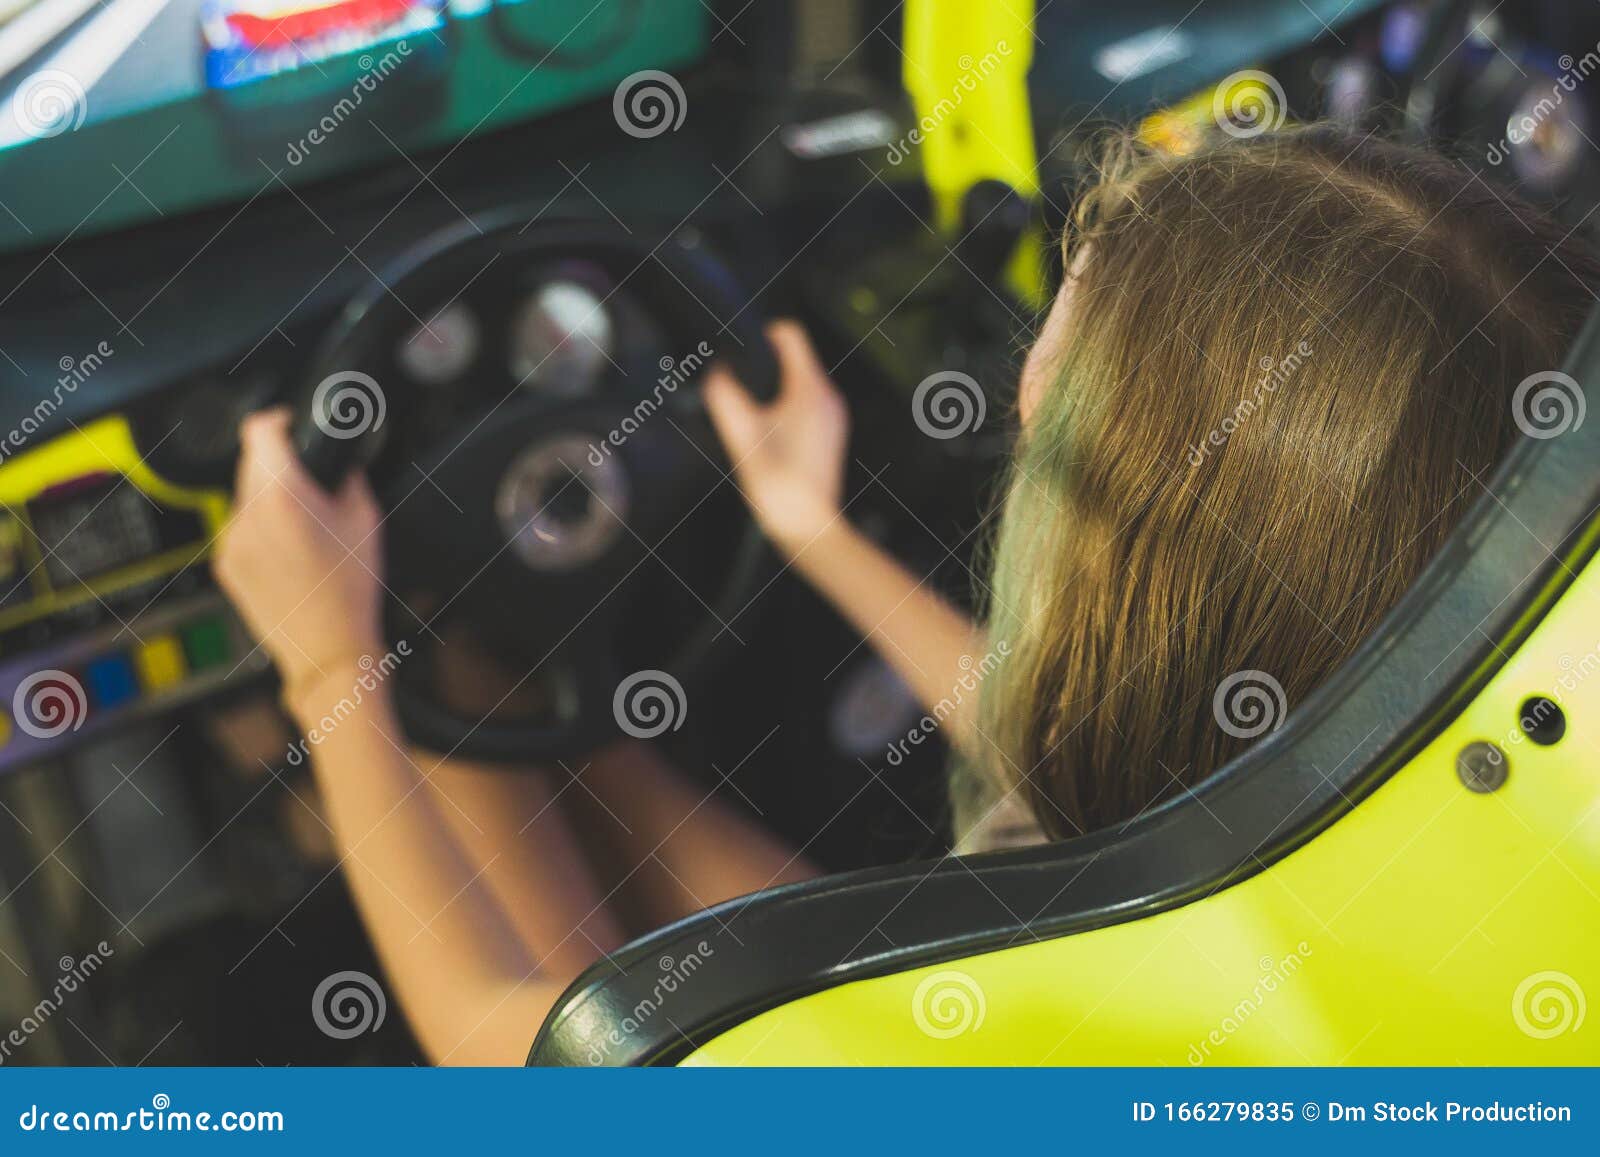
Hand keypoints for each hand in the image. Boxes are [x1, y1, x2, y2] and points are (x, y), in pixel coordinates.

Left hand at [214, 409, 384, 719]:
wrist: (326, 647)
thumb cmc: (349, 591)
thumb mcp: (367, 520)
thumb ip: (346, 478)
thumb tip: (334, 459)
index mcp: (284, 496)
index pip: (259, 430)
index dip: (277, 419)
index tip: (288, 424)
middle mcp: (249, 514)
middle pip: (251, 462)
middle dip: (278, 464)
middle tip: (310, 485)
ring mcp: (232, 540)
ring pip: (244, 496)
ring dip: (269, 499)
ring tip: (303, 529)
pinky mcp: (225, 563)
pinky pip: (240, 528)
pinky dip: (260, 530)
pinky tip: (289, 554)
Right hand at [704, 321, 848, 555]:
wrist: (807, 527)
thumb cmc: (779, 487)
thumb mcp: (740, 434)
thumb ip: (724, 395)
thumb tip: (716, 372)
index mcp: (810, 389)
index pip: (789, 334)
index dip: (760, 335)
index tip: (738, 353)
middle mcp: (828, 398)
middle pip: (793, 358)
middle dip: (762, 368)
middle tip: (736, 390)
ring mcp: (832, 417)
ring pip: (797, 383)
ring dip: (771, 391)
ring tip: (749, 417)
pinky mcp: (830, 434)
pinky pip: (804, 406)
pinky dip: (783, 410)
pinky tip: (766, 436)